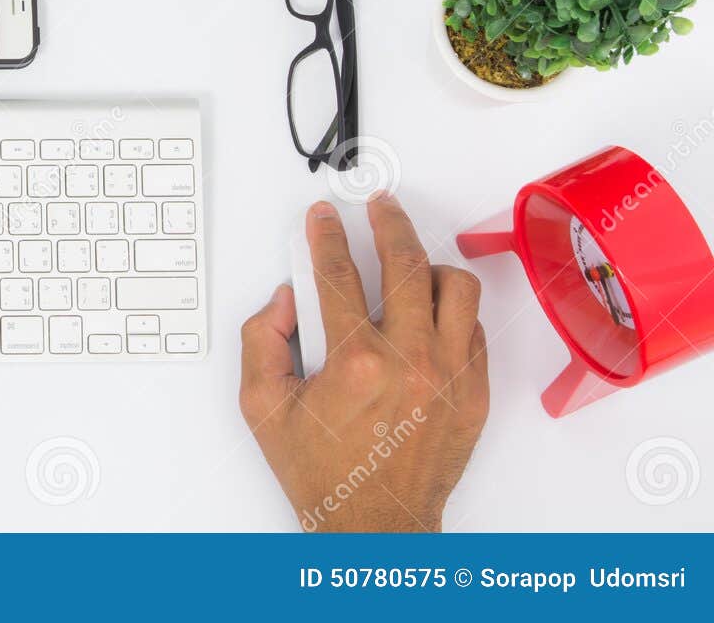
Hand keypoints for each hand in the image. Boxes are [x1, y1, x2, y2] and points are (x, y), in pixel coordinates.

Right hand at [239, 194, 489, 531]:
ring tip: (411, 260)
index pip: (338, 273)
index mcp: (356, 363)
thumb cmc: (323, 473)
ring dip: (429, 267)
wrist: (374, 527)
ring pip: (456, 289)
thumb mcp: (262, 407)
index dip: (326, 235)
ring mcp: (449, 377)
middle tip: (379, 207)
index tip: (324, 218)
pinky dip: (452, 311)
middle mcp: (410, 363)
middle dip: (388, 223)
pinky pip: (473, 329)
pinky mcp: (474, 394)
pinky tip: (431, 309)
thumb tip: (285, 301)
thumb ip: (260, 341)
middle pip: (406, 263)